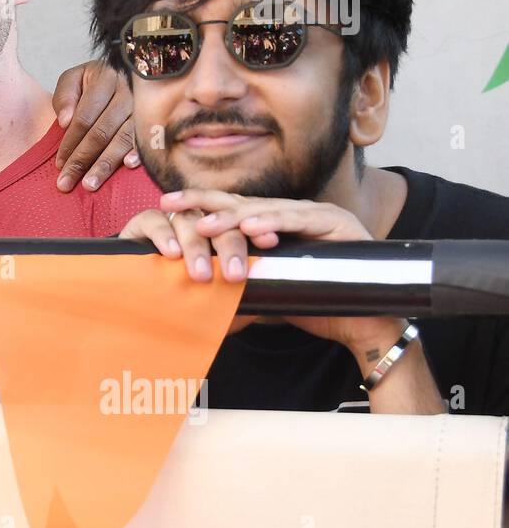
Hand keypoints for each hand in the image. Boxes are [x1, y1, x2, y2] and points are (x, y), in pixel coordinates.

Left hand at [52, 60, 138, 192]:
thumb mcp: (74, 79)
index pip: (84, 117)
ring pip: (123, 138)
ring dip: (106, 164)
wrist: (126, 71)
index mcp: (104, 78)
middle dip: (82, 160)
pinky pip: (148, 137)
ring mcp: (144, 105)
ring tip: (90, 184)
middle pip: (102, 131)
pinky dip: (138, 152)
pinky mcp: (157, 117)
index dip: (70, 142)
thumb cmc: (94, 81)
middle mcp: (127, 90)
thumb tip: (64, 122)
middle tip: (67, 183)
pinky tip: (128, 166)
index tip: (59, 165)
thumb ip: (64, 96)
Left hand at [140, 189, 404, 358]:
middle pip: (242, 202)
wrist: (362, 325)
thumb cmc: (314, 307)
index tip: (166, 205)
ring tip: (203, 225)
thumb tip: (200, 295)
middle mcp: (295, 213)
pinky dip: (275, 224)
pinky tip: (250, 228)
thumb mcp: (264, 291)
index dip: (199, 206)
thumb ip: (237, 286)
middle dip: (204, 203)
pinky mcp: (338, 224)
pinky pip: (300, 221)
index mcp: (277, 224)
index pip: (232, 209)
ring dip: (232, 218)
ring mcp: (317, 214)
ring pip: (266, 210)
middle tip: (170, 202)